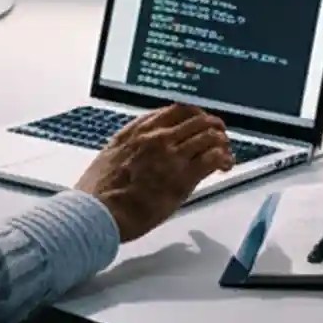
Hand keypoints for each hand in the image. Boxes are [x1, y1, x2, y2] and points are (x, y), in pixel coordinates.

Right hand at [75, 103, 233, 241]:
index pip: (177, 110)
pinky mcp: (182, 176)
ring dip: (223, 143)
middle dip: (213, 127)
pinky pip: (213, 157)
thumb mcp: (112, 154)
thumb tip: (148, 147)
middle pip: (198, 119)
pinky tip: (225, 166)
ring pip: (210, 135)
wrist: (96, 213)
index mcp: (139, 129)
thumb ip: (133, 145)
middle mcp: (157, 136)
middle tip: (220, 137)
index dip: (195, 115)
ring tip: (226, 154)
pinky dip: (224, 158)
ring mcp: (171, 154)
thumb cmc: (99, 192)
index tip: (200, 123)